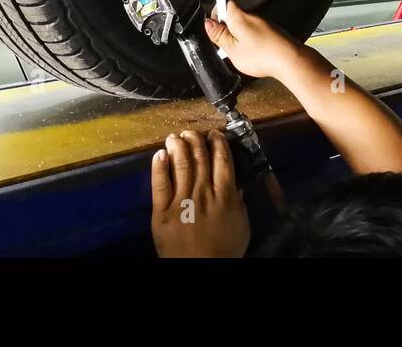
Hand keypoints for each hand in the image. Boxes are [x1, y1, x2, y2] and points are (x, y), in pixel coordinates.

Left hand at [151, 129, 248, 257]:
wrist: (199, 269)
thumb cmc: (224, 251)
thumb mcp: (242, 228)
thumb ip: (240, 206)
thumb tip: (238, 187)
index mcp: (225, 195)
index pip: (222, 161)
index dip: (218, 143)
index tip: (214, 133)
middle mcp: (203, 193)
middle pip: (200, 158)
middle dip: (195, 140)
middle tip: (191, 131)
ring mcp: (181, 201)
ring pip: (180, 166)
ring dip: (177, 147)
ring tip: (174, 136)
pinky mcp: (162, 211)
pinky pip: (160, 185)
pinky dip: (159, 167)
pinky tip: (159, 154)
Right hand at [204, 0, 307, 79]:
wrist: (289, 60)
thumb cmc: (262, 55)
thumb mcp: (232, 49)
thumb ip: (219, 35)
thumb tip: (208, 24)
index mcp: (238, 16)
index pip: (221, 6)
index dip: (215, 18)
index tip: (215, 31)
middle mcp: (251, 15)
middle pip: (232, 17)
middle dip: (228, 30)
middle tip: (228, 47)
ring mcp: (262, 22)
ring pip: (244, 26)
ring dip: (240, 37)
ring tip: (243, 54)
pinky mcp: (271, 30)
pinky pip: (256, 33)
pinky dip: (253, 42)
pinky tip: (255, 54)